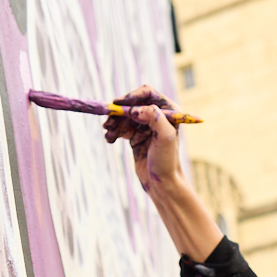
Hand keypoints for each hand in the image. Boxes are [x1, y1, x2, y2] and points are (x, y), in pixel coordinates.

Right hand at [103, 83, 221, 260]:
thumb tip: (135, 110)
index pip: (147, 93)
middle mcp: (158, 116)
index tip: (117, 105)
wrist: (161, 183)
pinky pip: (120, 127)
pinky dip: (113, 131)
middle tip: (107, 121)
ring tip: (108, 133)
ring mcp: (145, 126)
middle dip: (119, 111)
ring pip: (124, 116)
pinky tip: (109, 140)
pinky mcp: (136, 136)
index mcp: (169, 111)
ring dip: (113, 122)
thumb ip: (153, 117)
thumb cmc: (166, 161)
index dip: (131, 96)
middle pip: (132, 104)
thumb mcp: (164, 137)